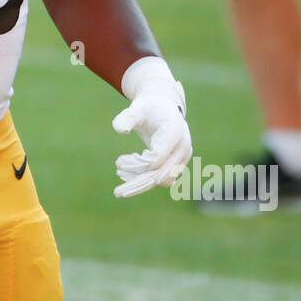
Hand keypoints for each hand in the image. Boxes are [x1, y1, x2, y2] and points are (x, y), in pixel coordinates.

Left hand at [111, 57, 192, 197]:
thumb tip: (119, 130)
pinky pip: (164, 179)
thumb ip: (127, 117)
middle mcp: (183, 147)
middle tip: (116, 192)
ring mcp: (183, 157)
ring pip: (163, 180)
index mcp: (174, 133)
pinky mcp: (179, 163)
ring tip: (120, 173)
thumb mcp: (137, 108)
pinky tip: (129, 175)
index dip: (137, 165)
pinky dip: (147, 180)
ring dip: (141, 182)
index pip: (157, 159)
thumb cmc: (149, 107)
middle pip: (161, 174)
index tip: (118, 162)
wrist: (164, 107)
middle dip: (138, 184)